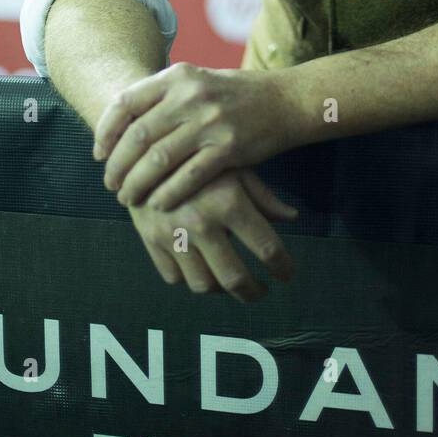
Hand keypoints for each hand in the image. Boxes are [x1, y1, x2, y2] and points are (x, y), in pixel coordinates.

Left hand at [93, 62, 299, 208]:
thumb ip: (161, 99)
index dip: (105, 131)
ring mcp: (211, 121)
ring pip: (158, 159)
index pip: (126, 103)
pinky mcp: (230, 147)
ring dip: (137, 184)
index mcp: (178, 76)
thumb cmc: (234, 95)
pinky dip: (168, 193)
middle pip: (138, 135)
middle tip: (110, 185)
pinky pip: (189, 176)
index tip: (99, 154)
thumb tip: (117, 128)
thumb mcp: (196, 83)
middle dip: (118, 165)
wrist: (284, 100)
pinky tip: (158, 204)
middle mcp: (191, 96)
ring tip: (128, 198)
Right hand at [127, 167, 297, 302]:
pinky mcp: (150, 240)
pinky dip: (189, 278)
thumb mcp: (235, 165)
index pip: (266, 248)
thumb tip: (291, 217)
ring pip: (202, 284)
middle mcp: (201, 223)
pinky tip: (201, 268)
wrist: (146, 145)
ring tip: (231, 281)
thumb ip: (263, 196)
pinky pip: (173, 275)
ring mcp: (173, 234)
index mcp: (229, 203)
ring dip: (221, 289)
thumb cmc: (198, 151)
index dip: (282, 267)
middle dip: (253, 292)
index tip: (286, 274)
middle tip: (262, 291)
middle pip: (234, 278)